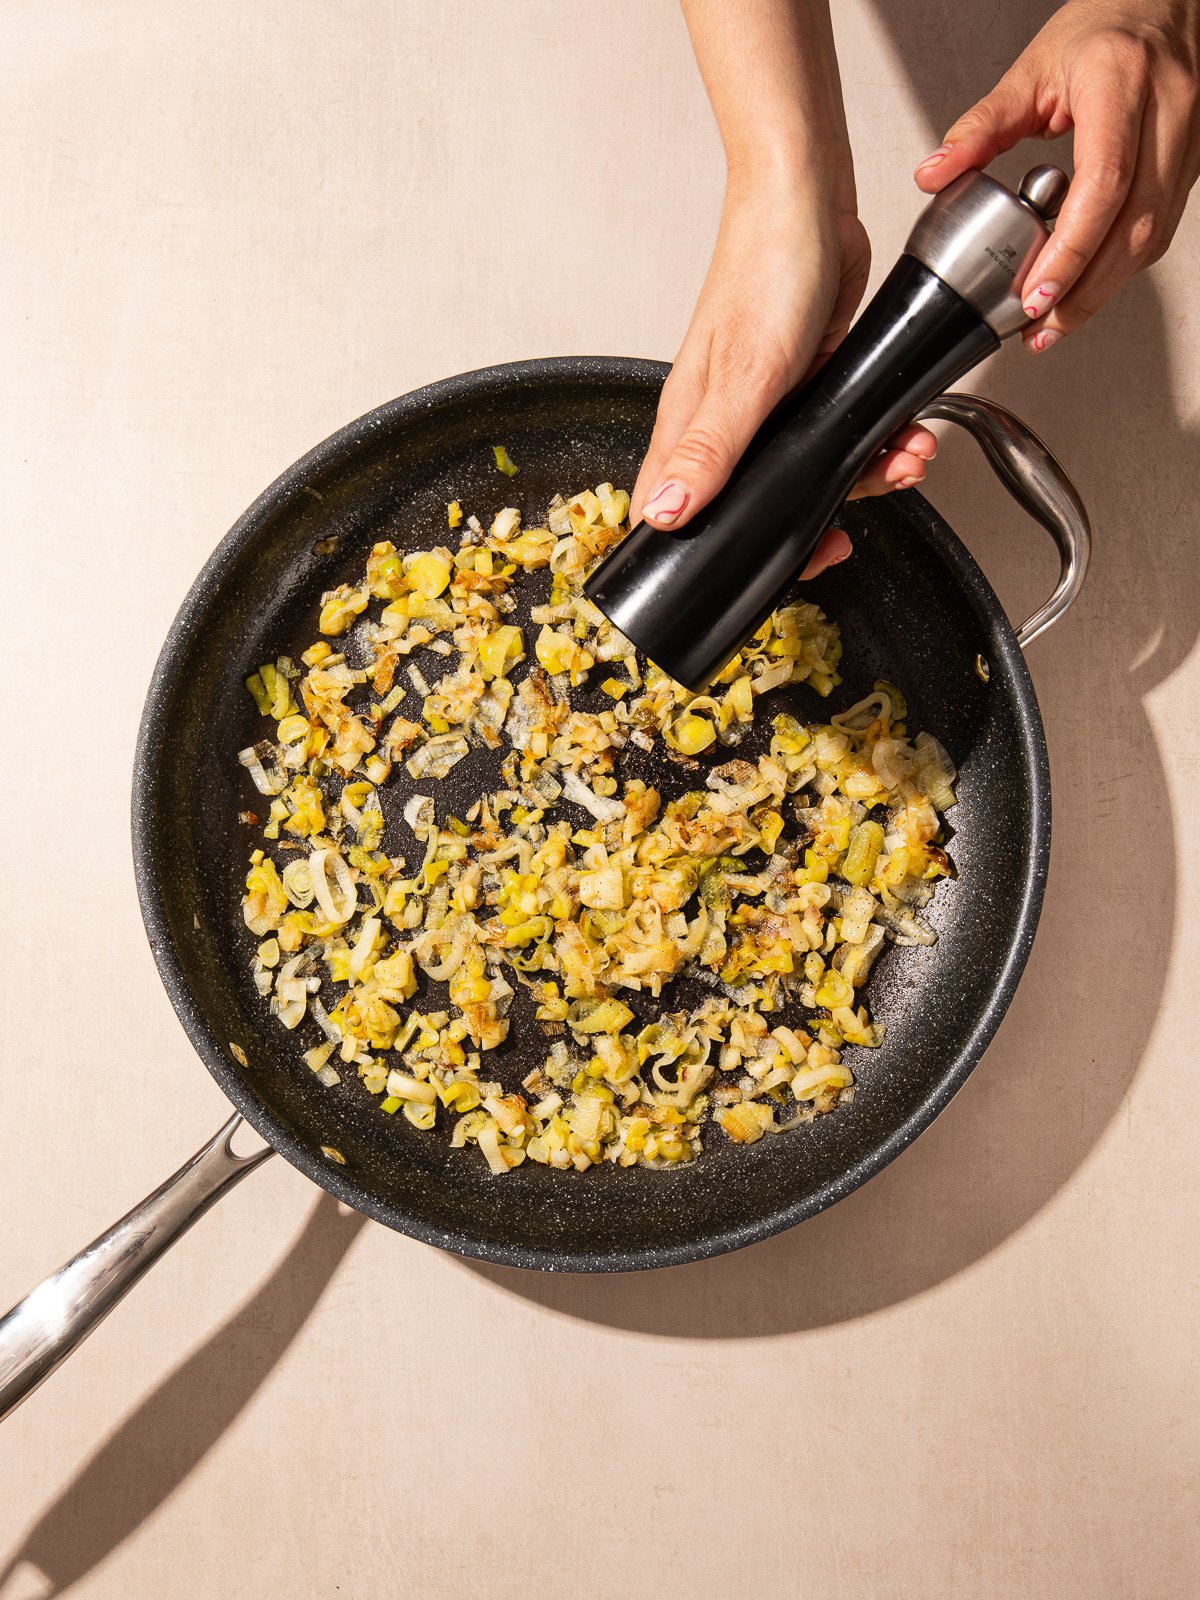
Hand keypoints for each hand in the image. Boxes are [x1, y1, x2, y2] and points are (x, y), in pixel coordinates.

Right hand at [632, 179, 938, 575]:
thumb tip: (665, 517)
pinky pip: (844, 436)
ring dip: (864, 480)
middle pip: (758, 508)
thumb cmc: (763, 267)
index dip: (714, 559)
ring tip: (903, 462)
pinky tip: (906, 437)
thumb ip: (710, 452)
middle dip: (812, 524)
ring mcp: (771, 409)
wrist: (811, 198)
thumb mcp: (744, 375)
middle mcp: (725, 426)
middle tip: (848, 532)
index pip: (676, 518)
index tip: (769, 574)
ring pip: (813, 474)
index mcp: (689, 431)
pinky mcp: (812, 387)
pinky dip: (879, 444)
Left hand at [915, 0, 1199, 351]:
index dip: (1069, 250)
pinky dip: (1120, 265)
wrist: (1163, 1)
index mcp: (1122, 83)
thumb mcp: (1032, 68)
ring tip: (1053, 322)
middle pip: (1133, 226)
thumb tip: (934, 172)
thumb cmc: (1105, 26)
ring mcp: (1188, 140)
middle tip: (1039, 326)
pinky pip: (1160, 227)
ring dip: (1102, 290)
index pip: (1103, 184)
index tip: (1034, 293)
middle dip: (1083, 290)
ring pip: (1153, 236)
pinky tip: (1084, 285)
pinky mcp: (1192, 163)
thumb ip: (981, 126)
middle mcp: (1167, 111)